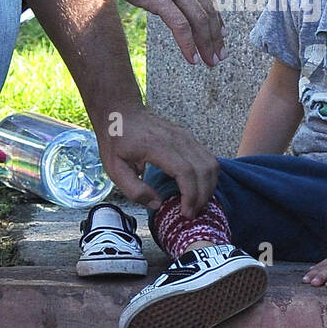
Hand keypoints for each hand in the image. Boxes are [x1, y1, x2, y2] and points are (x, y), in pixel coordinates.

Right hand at [92, 0, 224, 66]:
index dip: (217, 17)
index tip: (220, 33)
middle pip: (209, 9)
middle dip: (216, 36)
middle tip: (220, 53)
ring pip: (200, 20)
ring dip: (207, 44)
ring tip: (210, 61)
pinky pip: (180, 26)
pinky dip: (189, 45)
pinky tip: (192, 59)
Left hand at [96, 104, 218, 217]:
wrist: (122, 113)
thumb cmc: (117, 141)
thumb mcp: (115, 170)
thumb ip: (135, 190)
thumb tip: (158, 204)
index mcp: (157, 146)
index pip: (185, 171)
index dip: (190, 195)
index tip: (186, 213)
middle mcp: (177, 139)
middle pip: (203, 169)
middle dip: (202, 196)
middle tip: (191, 214)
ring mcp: (186, 136)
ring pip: (211, 164)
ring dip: (209, 187)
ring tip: (196, 204)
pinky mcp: (189, 137)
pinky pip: (208, 159)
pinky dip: (208, 177)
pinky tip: (198, 190)